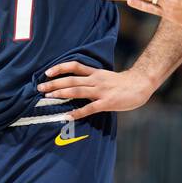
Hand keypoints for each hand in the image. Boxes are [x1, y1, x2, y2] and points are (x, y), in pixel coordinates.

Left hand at [38, 61, 154, 120]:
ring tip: (47, 96)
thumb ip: (92, 79)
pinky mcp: (106, 102)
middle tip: (40, 87)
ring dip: (61, 93)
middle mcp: (95, 80)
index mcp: (95, 73)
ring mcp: (101, 91)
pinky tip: (67, 116)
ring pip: (77, 90)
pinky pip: (89, 108)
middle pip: (71, 79)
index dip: (60, 68)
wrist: (141, 85)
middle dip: (54, 83)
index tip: (47, 72)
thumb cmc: (123, 83)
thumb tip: (77, 84)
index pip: (74, 66)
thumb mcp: (105, 77)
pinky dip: (77, 112)